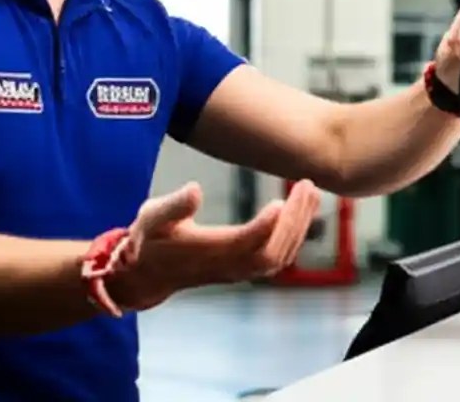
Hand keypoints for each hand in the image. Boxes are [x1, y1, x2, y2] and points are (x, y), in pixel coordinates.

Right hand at [106, 179, 320, 311]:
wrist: (149, 274)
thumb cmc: (150, 240)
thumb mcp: (152, 217)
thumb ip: (173, 205)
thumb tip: (195, 189)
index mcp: (207, 252)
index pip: (243, 243)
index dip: (264, 226)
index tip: (280, 201)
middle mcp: (228, 266)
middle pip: (272, 251)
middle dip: (294, 220)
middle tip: (307, 185)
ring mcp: (240, 271)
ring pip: (280, 256)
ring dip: (300, 225)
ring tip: (310, 192)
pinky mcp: (246, 269)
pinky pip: (279, 257)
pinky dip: (296, 234)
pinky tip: (303, 208)